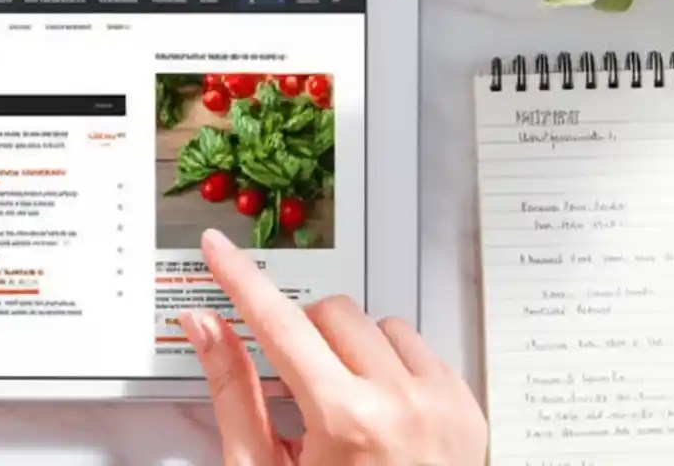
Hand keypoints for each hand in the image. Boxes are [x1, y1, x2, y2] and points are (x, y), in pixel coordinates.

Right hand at [180, 230, 486, 465]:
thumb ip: (233, 392)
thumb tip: (206, 329)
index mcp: (347, 422)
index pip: (279, 323)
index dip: (241, 280)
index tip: (221, 251)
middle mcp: (403, 404)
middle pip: (330, 312)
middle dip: (302, 337)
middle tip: (296, 388)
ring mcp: (443, 404)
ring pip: (379, 322)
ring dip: (350, 348)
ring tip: (342, 404)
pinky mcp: (467, 407)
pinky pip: (419, 346)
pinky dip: (391, 364)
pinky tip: (379, 408)